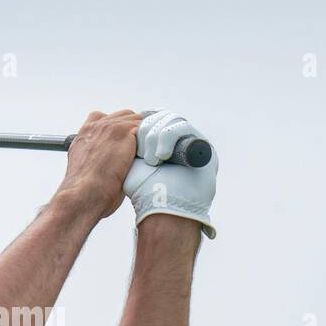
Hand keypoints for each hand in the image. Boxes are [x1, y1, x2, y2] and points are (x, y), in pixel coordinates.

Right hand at [53, 110, 143, 219]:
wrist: (83, 195)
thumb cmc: (86, 193)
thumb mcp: (88, 171)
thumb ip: (100, 160)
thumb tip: (116, 167)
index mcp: (84, 136)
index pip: (103, 119)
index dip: (117, 128)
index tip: (124, 142)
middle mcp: (95, 127)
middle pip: (124, 116)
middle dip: (134, 129)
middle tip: (141, 149)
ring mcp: (109, 127)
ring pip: (137, 120)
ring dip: (144, 134)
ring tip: (149, 153)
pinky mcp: (124, 131)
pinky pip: (146, 128)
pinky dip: (151, 140)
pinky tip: (151, 155)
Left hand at [122, 110, 218, 238]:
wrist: (161, 210)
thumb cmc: (145, 192)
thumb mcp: (131, 164)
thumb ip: (129, 144)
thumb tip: (121, 123)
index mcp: (162, 142)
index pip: (153, 117)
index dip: (142, 123)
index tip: (132, 137)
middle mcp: (180, 140)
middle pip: (162, 116)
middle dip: (147, 131)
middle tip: (142, 155)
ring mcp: (193, 142)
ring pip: (172, 119)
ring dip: (157, 136)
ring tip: (152, 160)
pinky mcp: (204, 147)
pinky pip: (184, 127)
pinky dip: (168, 137)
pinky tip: (162, 156)